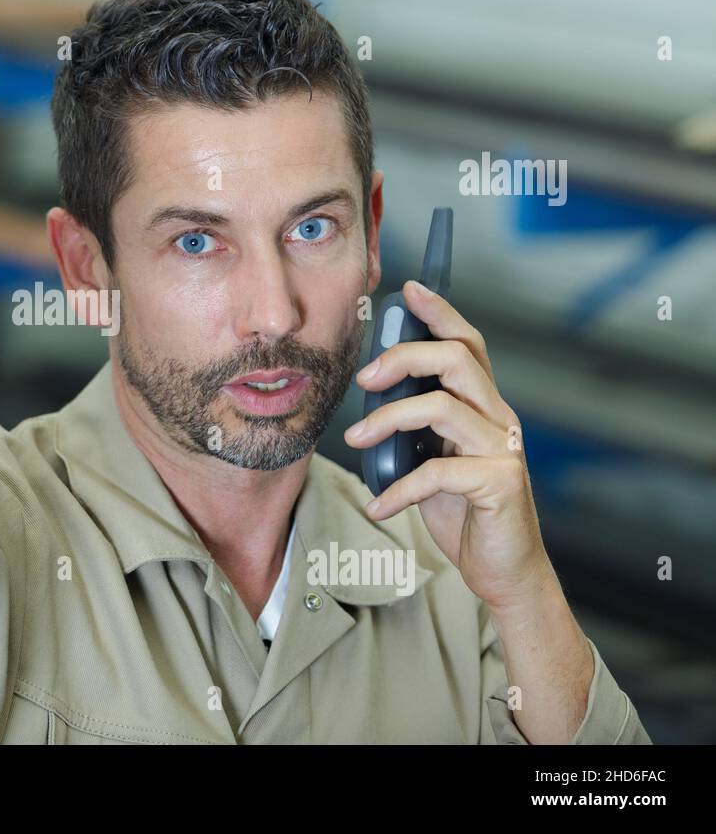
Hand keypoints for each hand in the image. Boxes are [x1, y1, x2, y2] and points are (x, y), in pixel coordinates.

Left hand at [342, 280, 554, 611]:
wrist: (501, 569)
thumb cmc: (462, 510)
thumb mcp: (430, 458)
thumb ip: (414, 426)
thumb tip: (370, 396)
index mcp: (482, 405)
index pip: (467, 343)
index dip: (440, 313)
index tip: (408, 290)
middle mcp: (498, 419)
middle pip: (456, 360)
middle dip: (404, 357)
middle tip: (364, 380)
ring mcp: (503, 449)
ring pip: (441, 408)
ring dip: (387, 420)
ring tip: (354, 441)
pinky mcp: (500, 484)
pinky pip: (438, 473)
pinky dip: (399, 489)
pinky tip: (380, 506)